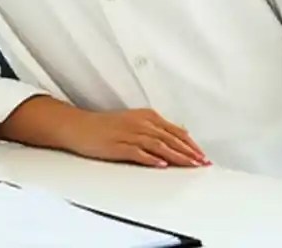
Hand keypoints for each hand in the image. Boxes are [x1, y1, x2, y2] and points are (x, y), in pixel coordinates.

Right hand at [64, 108, 209, 168]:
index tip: (202, 154)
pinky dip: (151, 158)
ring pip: (158, 145)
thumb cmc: (105, 125)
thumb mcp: (134, 121)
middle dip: (188, 152)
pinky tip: (161, 165)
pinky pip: (137, 152)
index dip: (191, 144)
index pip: (175, 131)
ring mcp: (128, 134)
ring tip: (189, 165)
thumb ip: (156, 128)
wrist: (79, 126)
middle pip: (170, 138)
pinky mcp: (117, 145)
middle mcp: (140, 123)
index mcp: (146, 116)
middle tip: (202, 162)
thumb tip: (178, 135)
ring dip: (176, 156)